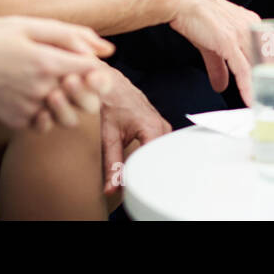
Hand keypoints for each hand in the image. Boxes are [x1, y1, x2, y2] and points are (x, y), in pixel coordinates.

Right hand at [0, 21, 114, 131]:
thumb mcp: (30, 26)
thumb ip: (71, 35)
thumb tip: (107, 48)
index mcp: (47, 63)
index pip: (92, 72)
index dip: (94, 67)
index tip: (85, 62)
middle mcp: (42, 90)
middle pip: (84, 99)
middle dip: (84, 89)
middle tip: (71, 78)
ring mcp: (29, 108)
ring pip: (66, 115)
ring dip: (66, 103)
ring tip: (51, 87)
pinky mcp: (17, 121)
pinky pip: (43, 122)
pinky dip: (43, 112)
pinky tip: (31, 95)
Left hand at [99, 67, 170, 193]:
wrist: (113, 83)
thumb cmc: (112, 103)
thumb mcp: (109, 135)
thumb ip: (111, 163)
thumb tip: (111, 189)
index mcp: (152, 127)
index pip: (157, 162)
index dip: (147, 178)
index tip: (137, 190)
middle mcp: (162, 127)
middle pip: (163, 160)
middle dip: (151, 175)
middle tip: (136, 187)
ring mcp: (164, 128)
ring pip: (163, 155)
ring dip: (152, 167)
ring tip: (140, 177)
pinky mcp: (162, 129)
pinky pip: (161, 149)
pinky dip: (152, 159)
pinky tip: (143, 166)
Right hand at [163, 0, 259, 105]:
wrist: (182, 2)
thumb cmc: (198, 16)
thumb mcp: (212, 44)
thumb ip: (220, 67)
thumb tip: (222, 85)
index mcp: (252, 24)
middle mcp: (251, 28)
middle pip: (272, 60)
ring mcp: (241, 34)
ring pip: (259, 66)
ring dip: (262, 88)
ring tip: (265, 104)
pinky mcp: (229, 42)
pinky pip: (243, 69)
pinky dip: (247, 87)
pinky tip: (249, 99)